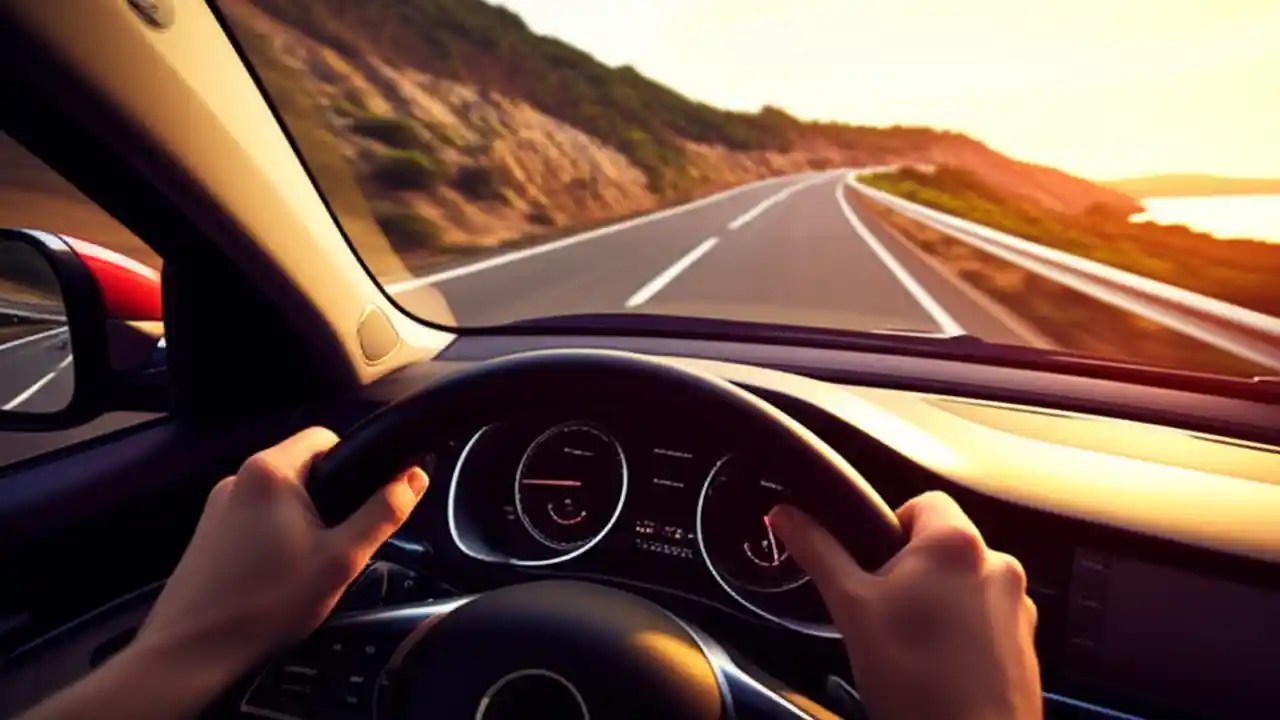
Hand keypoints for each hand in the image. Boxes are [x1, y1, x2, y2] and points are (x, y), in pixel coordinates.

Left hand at [134, 427, 427, 704]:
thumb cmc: (270, 600)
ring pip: (280, 497)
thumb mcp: (341, 559)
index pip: (325, 436)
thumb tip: (415, 476)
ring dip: (302, 520)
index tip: (365, 502)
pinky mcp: (207, 532)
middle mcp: (239, 477)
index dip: (355, 463)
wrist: (191, 650)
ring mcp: (218, 505)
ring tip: (310, 564)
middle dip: (329, 499)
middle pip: (303, 468)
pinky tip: (278, 575)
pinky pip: (256, 518)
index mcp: (270, 470)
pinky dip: (275, 536)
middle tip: (340, 543)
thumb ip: (382, 514)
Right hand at [770, 492, 1040, 719]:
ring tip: (913, 646)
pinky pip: (988, 621)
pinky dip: (964, 634)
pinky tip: (940, 667)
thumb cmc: (913, 678)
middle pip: (944, 546)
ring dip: (941, 602)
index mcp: (955, 543)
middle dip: (913, 572)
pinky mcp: (1028, 645)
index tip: (874, 565)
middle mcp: (998, 566)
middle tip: (886, 612)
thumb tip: (786, 515)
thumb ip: (819, 552)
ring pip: (966, 584)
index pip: (922, 502)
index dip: (891, 527)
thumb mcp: (851, 607)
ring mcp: (1020, 607)